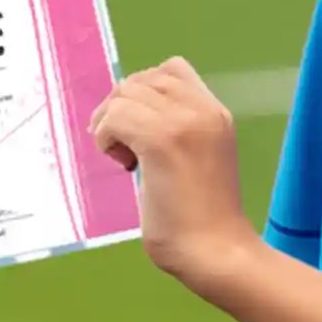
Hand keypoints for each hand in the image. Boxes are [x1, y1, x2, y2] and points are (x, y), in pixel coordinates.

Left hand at [89, 57, 257, 283]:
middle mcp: (204, 110)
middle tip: (122, 147)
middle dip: (120, 106)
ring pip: (124, 94)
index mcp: (215, 113)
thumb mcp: (195, 156)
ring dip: (111, 123)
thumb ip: (174, 128)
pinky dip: (106, 138)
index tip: (139, 130)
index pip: (170, 69)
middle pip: (141, 78)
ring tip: (126, 159)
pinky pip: (115, 117)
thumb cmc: (199, 218)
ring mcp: (184, 122)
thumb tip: (126, 110)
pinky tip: (124, 165)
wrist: (215, 252)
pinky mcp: (162, 141)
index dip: (143, 93)